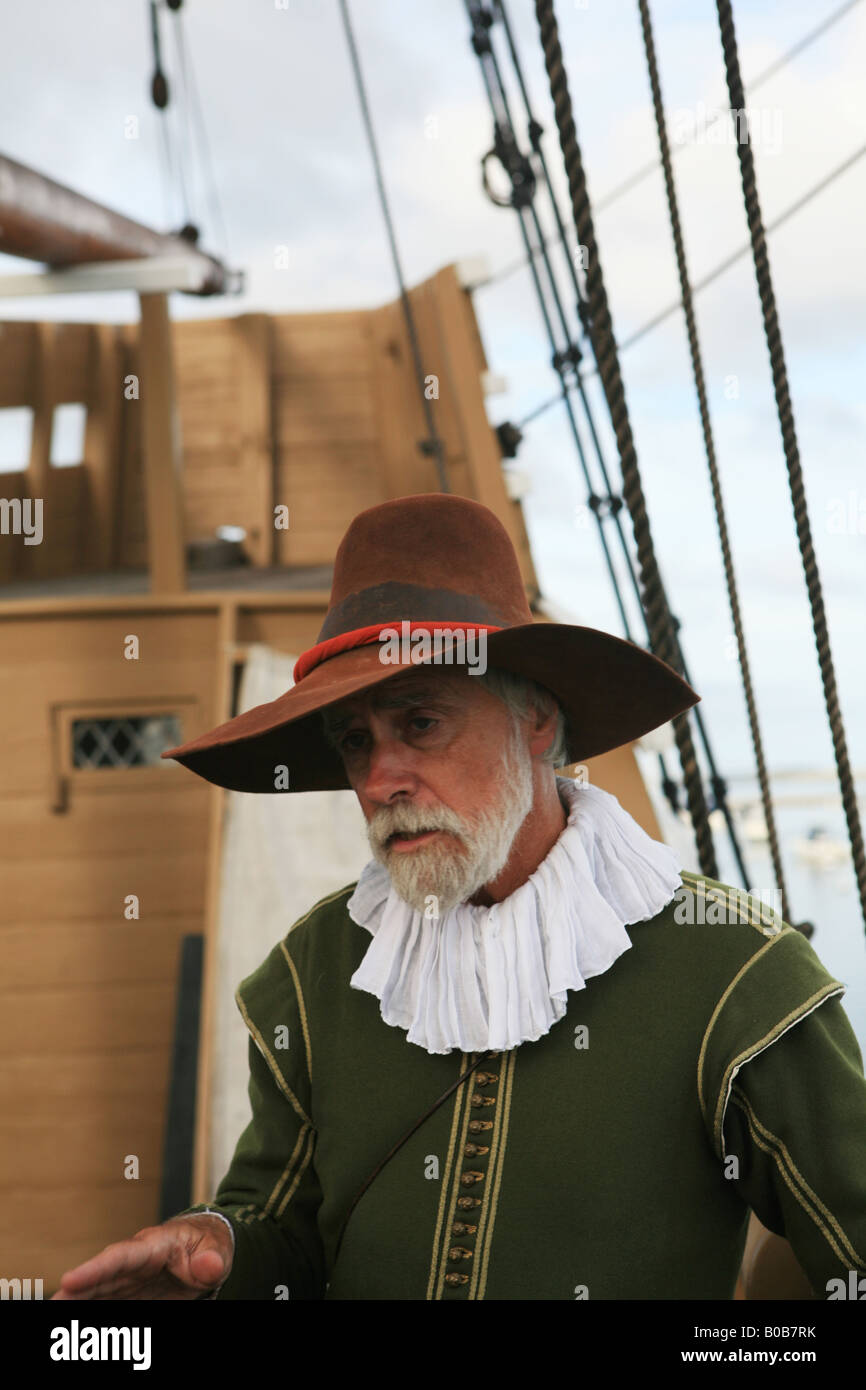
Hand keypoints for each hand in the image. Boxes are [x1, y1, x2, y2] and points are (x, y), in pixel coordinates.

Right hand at [51, 1216, 233, 1300]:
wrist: (209, 1249)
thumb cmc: (209, 1244)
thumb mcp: (216, 1248)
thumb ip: (211, 1258)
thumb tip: (208, 1266)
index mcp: (154, 1245)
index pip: (121, 1257)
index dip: (94, 1268)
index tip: (68, 1280)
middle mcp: (135, 1263)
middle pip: (101, 1277)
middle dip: (76, 1291)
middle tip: (53, 1305)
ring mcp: (130, 1281)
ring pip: (100, 1293)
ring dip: (79, 1303)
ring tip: (57, 1318)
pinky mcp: (132, 1296)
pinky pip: (111, 1305)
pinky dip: (96, 1316)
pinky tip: (80, 1331)